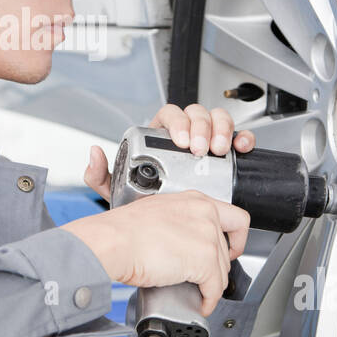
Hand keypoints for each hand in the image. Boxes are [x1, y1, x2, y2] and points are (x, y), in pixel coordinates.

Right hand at [63, 190, 249, 314]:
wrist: (113, 241)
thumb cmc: (122, 229)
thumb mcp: (156, 212)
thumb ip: (177, 221)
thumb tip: (180, 240)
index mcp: (194, 200)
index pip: (233, 218)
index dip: (235, 238)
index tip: (229, 249)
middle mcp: (205, 214)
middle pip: (228, 248)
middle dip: (219, 266)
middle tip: (208, 276)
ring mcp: (207, 237)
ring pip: (223, 270)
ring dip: (212, 285)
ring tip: (198, 292)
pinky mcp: (204, 261)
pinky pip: (214, 288)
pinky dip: (209, 300)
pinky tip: (200, 303)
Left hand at [84, 101, 255, 203]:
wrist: (165, 222)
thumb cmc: (144, 200)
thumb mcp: (120, 189)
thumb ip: (101, 174)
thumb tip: (94, 154)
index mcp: (160, 135)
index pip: (170, 114)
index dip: (178, 122)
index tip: (181, 140)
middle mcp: (185, 133)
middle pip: (196, 114)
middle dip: (201, 127)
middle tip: (200, 148)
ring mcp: (207, 139)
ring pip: (218, 119)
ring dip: (221, 130)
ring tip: (218, 150)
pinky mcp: (225, 151)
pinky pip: (237, 137)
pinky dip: (242, 137)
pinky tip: (240, 147)